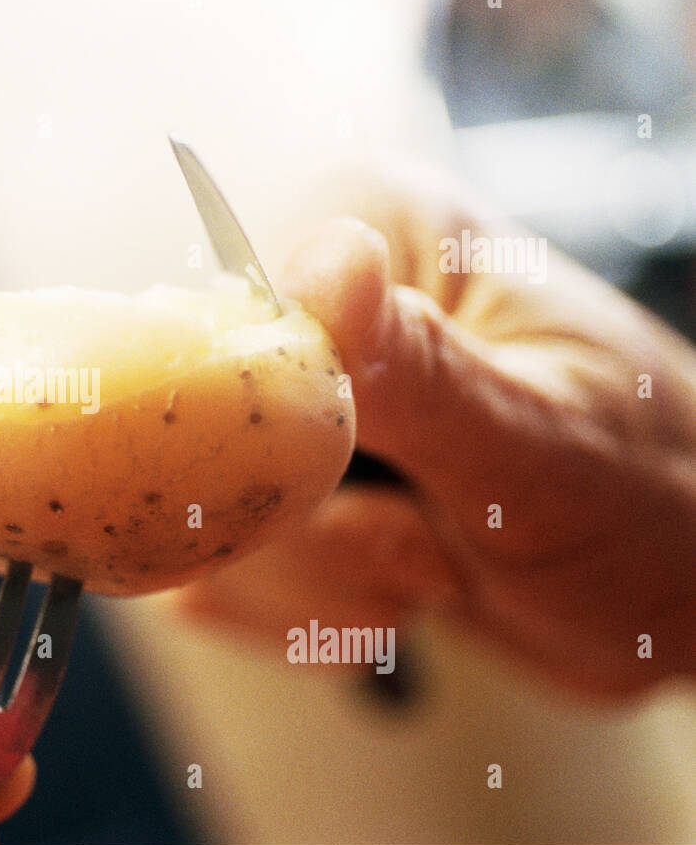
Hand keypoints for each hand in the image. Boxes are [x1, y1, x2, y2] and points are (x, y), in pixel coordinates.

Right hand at [180, 165, 695, 699]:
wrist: (664, 591)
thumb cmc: (650, 503)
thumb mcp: (544, 448)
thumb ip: (425, 372)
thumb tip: (321, 267)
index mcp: (376, 233)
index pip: (221, 328)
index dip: (268, 436)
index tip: (360, 491)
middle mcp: (314, 301)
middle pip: (196, 434)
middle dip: (308, 535)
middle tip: (433, 551)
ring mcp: (287, 396)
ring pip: (197, 513)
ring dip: (313, 583)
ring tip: (433, 569)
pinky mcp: (275, 479)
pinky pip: (216, 569)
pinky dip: (302, 612)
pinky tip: (395, 589)